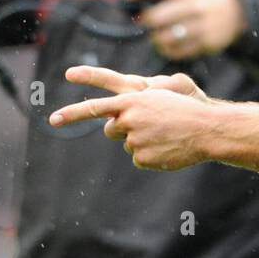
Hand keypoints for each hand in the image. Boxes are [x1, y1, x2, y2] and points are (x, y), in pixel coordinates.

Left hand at [49, 65, 216, 169]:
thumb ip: (131, 107)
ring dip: (142, 142)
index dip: (72, 114)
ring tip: (165, 135)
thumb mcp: (156, 98)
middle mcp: (129, 120)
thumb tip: (113, 125)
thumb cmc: (184, 110)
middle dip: (121, 129)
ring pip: (128, 145)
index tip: (53, 119)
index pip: (95, 107)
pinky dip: (151, 156)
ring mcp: (136, 140)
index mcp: (131, 101)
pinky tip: (167, 149)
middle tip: (146, 126)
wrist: (206, 129)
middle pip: (111, 130)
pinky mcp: (143, 158)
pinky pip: (139, 159)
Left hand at [119, 0, 246, 59]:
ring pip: (166, 37)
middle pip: (157, 17)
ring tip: (157, 32)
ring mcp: (204, 24)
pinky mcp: (208, 42)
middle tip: (142, 19)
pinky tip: (168, 42)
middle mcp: (197, 3)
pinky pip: (178, 51)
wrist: (233, 11)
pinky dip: (168, 49)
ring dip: (156, 36)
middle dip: (145, 19)